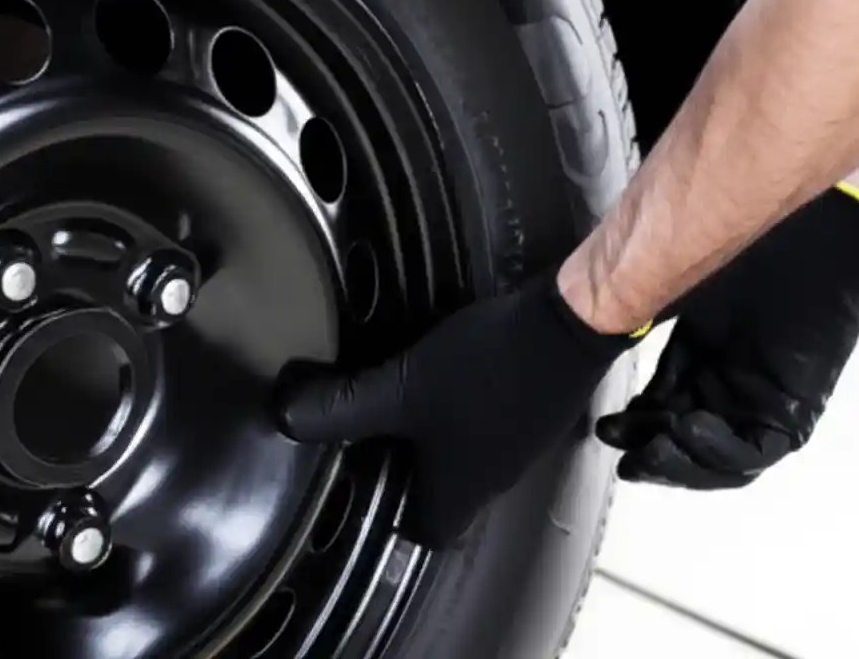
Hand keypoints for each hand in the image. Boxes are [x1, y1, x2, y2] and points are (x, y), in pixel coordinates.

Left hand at [278, 272, 637, 547]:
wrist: (570, 324)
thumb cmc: (491, 367)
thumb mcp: (401, 387)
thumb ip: (344, 407)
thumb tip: (289, 418)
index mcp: (461, 488)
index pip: (426, 534)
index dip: (393, 522)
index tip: (365, 496)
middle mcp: (494, 475)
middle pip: (445, 494)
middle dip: (406, 474)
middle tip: (371, 443)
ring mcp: (519, 441)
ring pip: (466, 456)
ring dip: (433, 438)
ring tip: (398, 403)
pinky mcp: (533, 406)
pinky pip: (489, 422)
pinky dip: (461, 408)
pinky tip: (444, 373)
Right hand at [597, 186, 858, 488]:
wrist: (809, 245)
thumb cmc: (749, 264)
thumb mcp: (690, 319)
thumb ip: (663, 356)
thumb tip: (610, 367)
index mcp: (705, 374)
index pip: (666, 417)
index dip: (637, 432)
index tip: (606, 430)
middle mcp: (732, 400)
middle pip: (688, 449)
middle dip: (654, 459)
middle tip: (622, 460)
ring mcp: (762, 411)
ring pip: (718, 462)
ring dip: (681, 464)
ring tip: (647, 452)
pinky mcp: (792, 417)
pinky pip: (753, 452)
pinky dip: (719, 450)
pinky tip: (687, 426)